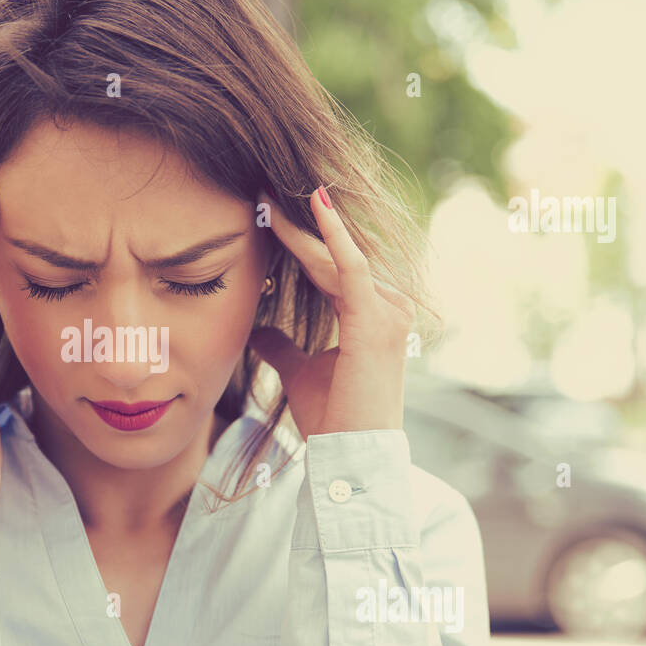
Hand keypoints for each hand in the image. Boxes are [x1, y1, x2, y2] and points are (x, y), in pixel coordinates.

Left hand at [247, 186, 415, 437]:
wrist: (352, 454)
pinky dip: (334, 236)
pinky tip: (315, 205)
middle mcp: (386, 306)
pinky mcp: (375, 318)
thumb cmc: (333, 419)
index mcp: (370, 314)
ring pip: (336, 257)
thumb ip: (283, 347)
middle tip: (261, 190)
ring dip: (304, 226)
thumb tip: (259, 329)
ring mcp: (386, 310)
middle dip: (297, 224)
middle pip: (332, 256)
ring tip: (270, 195)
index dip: (298, 240)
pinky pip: (352, 266)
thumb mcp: (300, 372)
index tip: (265, 213)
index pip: (329, 267)